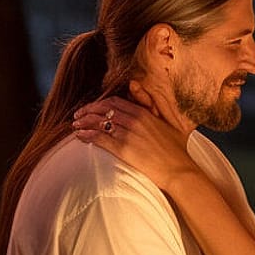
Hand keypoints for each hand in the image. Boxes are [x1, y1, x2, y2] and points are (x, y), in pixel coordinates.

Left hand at [72, 84, 196, 189]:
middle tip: (77, 115)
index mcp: (144, 113)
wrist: (179, 170)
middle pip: (104, 110)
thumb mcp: (167, 121)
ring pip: (99, 122)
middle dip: (88, 111)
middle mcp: (135, 120)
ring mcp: (129, 134)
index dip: (99, 104)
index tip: (90, 108)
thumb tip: (135, 84)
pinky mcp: (124, 149)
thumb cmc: (176, 149)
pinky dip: (88, 135)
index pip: (114, 102)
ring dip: (84, 123)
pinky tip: (80, 136)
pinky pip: (101, 138)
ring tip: (75, 126)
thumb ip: (151, 103)